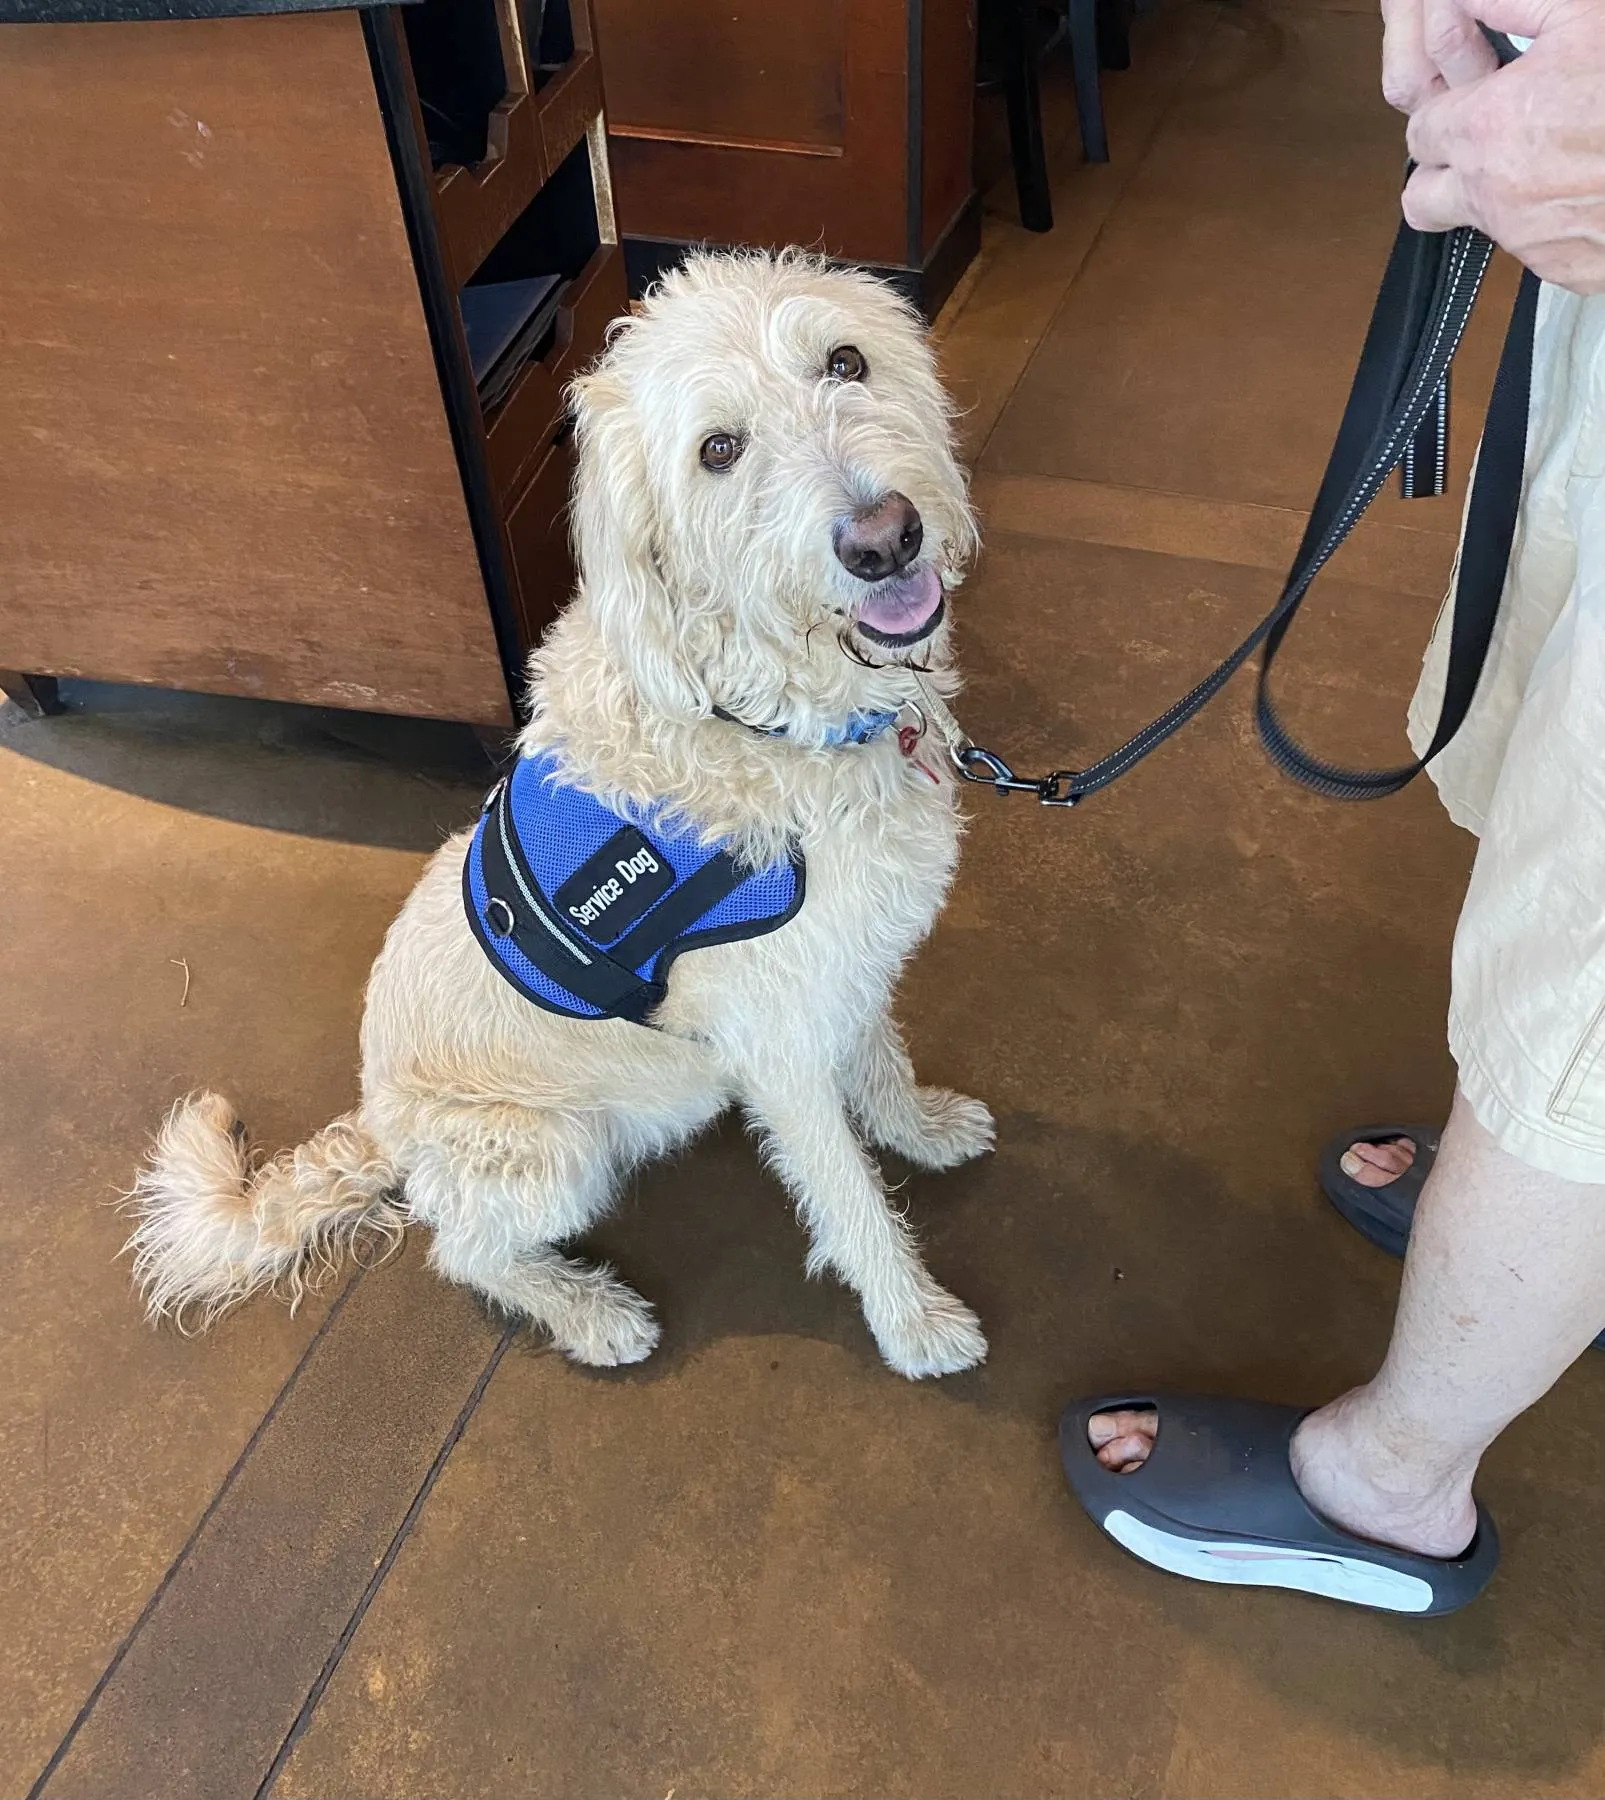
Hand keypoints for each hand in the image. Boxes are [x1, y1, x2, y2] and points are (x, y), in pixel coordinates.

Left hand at [1402, 0, 1604, 293]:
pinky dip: (1553, 223)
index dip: (1440, 117)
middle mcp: (1493, 193)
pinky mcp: (1561, 269)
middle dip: (1441, 174)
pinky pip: (1536, 250)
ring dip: (1502, 195)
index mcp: (1486, 128)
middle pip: (1421, 201)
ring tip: (1555, 158)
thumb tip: (1466, 0)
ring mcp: (1525, 238)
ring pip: (1483, 224)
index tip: (1467, 106)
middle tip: (1480, 148)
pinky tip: (1590, 189)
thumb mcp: (1587, 20)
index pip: (1419, 134)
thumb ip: (1516, 6)